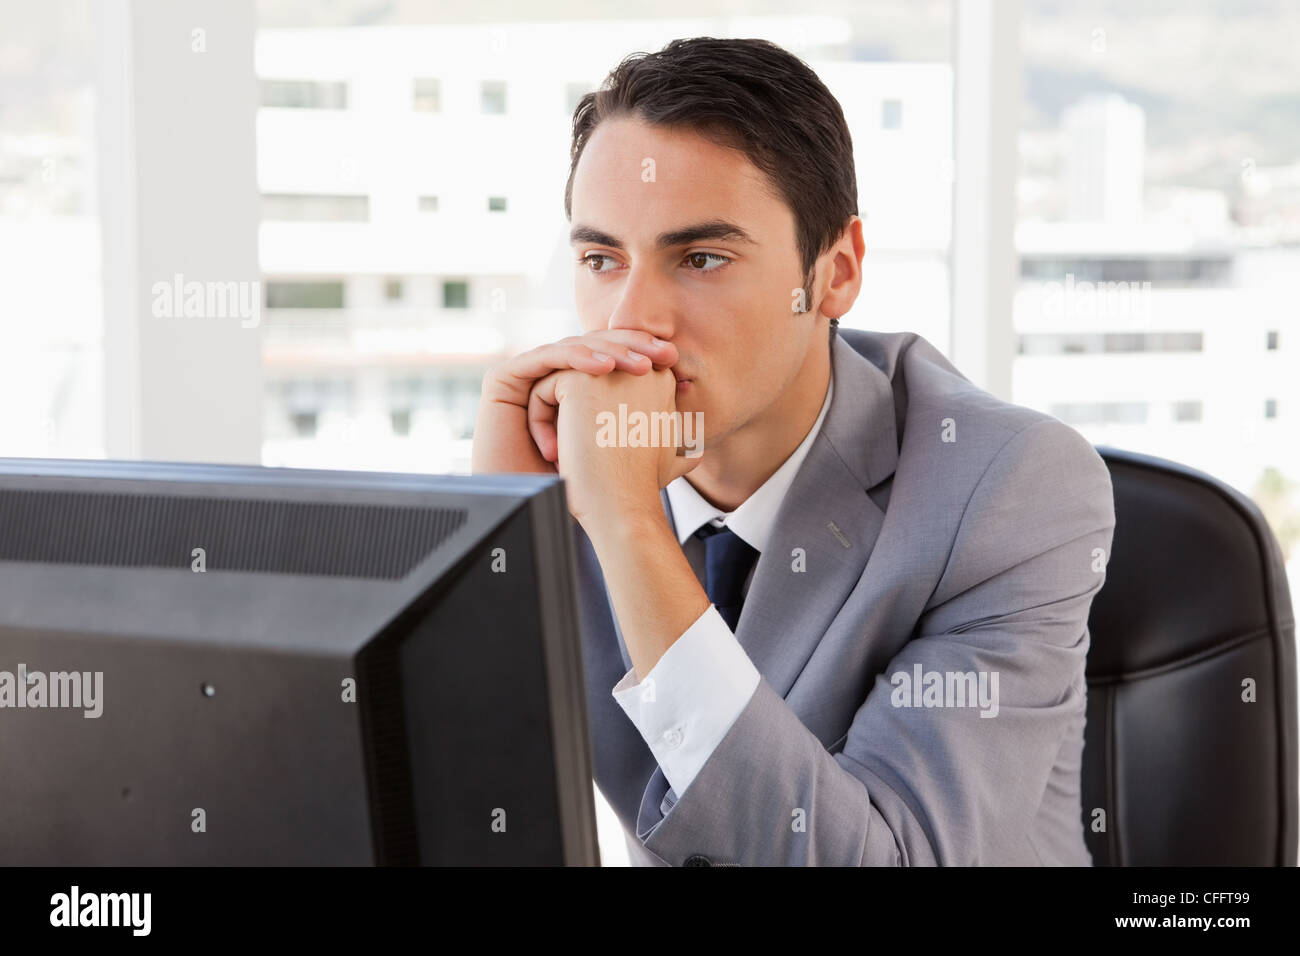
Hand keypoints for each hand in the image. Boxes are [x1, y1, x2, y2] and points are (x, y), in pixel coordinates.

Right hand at [470, 330, 677, 474]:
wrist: (540, 503)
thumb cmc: (583, 486)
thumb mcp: (631, 456)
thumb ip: (659, 438)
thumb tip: (697, 430)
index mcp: (577, 384)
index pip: (612, 355)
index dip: (644, 353)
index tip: (676, 362)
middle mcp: (552, 374)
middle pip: (595, 347)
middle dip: (632, 346)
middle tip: (664, 355)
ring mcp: (528, 374)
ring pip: (574, 348)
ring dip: (610, 352)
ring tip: (639, 366)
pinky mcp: (506, 378)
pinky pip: (545, 358)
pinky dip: (577, 359)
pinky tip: (604, 368)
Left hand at [528, 366, 702, 527]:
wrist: (623, 504)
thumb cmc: (641, 488)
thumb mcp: (672, 460)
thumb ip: (682, 445)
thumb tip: (696, 451)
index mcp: (660, 380)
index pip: (607, 384)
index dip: (597, 418)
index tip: (602, 453)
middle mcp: (639, 366)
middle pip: (584, 379)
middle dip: (573, 416)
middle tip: (579, 454)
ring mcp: (610, 370)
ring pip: (561, 383)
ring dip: (556, 421)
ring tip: (565, 454)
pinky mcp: (578, 380)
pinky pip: (543, 389)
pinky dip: (541, 423)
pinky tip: (557, 452)